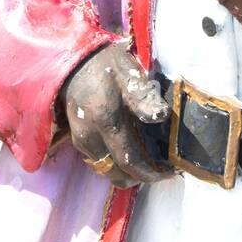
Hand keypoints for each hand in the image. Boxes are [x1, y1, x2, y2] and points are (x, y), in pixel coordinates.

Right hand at [59, 43, 170, 187]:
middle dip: (139, 178)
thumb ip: (142, 96)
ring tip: (148, 165)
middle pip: (116, 174)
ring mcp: (82, 141)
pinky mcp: (78, 141)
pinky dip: (115, 166)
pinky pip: (99, 163)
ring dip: (127, 174)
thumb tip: (160, 116)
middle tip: (161, 172)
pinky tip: (130, 155)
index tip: (168, 173)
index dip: (148, 172)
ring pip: (107, 171)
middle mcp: (91, 137)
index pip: (129, 160)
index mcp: (106, 120)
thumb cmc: (105, 65)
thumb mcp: (127, 72)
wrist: (73, 63)